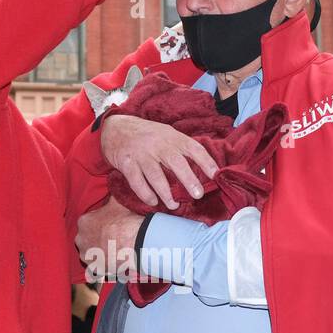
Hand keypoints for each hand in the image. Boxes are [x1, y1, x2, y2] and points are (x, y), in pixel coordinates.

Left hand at [75, 198, 143, 281]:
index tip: (109, 226)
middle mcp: (80, 239)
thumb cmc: (126, 221)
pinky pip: (96, 268)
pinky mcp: (94, 268)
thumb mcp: (117, 202)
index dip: (99, 224)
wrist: (135, 242)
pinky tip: (112, 261)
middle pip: (87, 238)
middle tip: (111, 239)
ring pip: (91, 253)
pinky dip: (102, 265)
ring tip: (113, 251)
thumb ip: (111, 196)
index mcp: (83, 221)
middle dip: (96, 239)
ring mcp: (86, 255)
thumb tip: (114, 185)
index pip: (88, 222)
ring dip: (99, 252)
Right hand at [100, 114, 217, 209]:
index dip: (206, 161)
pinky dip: (145, 193)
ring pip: (156, 175)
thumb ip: (180, 147)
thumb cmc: (146, 135)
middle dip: (188, 179)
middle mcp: (158, 144)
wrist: (115, 128)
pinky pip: (137, 181)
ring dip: (166, 192)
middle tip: (198, 195)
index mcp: (172, 137)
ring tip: (173, 205)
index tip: (216, 175)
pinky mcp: (127, 163)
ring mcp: (142, 154)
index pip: (193, 148)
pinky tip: (152, 201)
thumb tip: (201, 167)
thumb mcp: (166, 134)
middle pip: (176, 162)